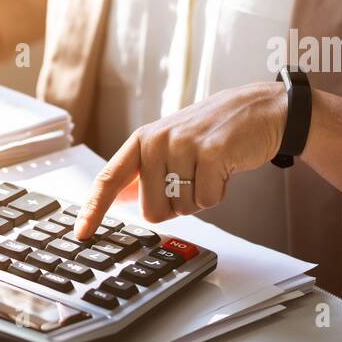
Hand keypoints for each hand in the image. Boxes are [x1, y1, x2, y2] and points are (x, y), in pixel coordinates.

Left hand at [74, 82, 288, 237]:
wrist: (258, 109)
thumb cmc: (211, 131)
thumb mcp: (170, 143)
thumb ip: (142, 171)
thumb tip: (118, 197)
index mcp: (142, 140)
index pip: (109, 179)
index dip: (94, 209)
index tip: (82, 232)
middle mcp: (157, 141)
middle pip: (152, 209)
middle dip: (175, 205)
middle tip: (192, 177)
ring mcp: (183, 145)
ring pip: (182, 207)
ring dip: (199, 198)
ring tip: (209, 169)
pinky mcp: (210, 153)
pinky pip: (206, 200)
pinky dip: (217, 194)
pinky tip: (223, 170)